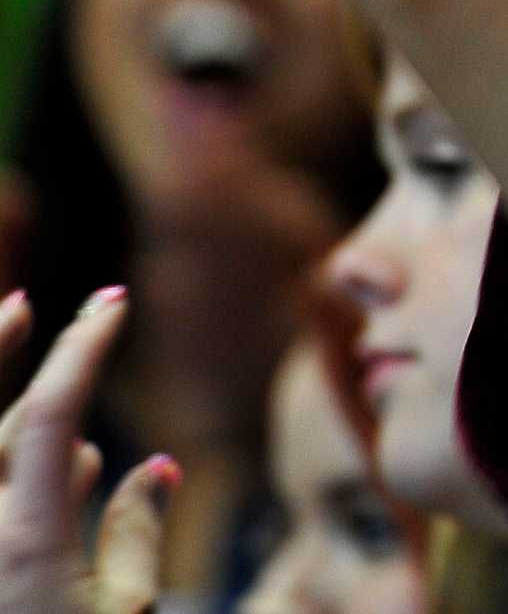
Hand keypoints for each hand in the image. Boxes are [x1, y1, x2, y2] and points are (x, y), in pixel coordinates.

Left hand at [0, 289, 176, 613]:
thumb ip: (134, 533)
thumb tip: (157, 467)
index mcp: (21, 542)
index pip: (51, 413)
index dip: (83, 346)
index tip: (112, 300)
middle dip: (2, 349)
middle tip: (27, 303)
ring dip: (8, 429)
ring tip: (66, 437)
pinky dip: (5, 475)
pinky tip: (60, 481)